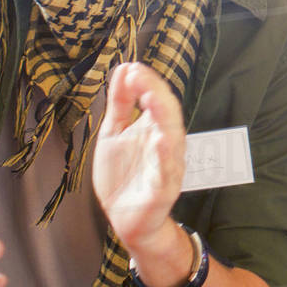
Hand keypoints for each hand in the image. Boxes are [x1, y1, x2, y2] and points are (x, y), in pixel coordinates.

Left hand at [92, 63, 184, 256]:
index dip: (147, 82)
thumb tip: (124, 69)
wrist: (126, 219)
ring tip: (152, 99)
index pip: (157, 98)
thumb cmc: (123, 175)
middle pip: (168, 113)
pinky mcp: (163, 189)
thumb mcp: (114, 133)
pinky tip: (161, 141)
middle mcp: (166, 143)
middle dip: (155, 93)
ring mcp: (167, 166)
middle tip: (139, 76)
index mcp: (155, 128)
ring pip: (172, 139)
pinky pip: (167, 171)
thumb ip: (121, 103)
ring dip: (163, 118)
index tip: (131, 67)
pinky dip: (166, 157)